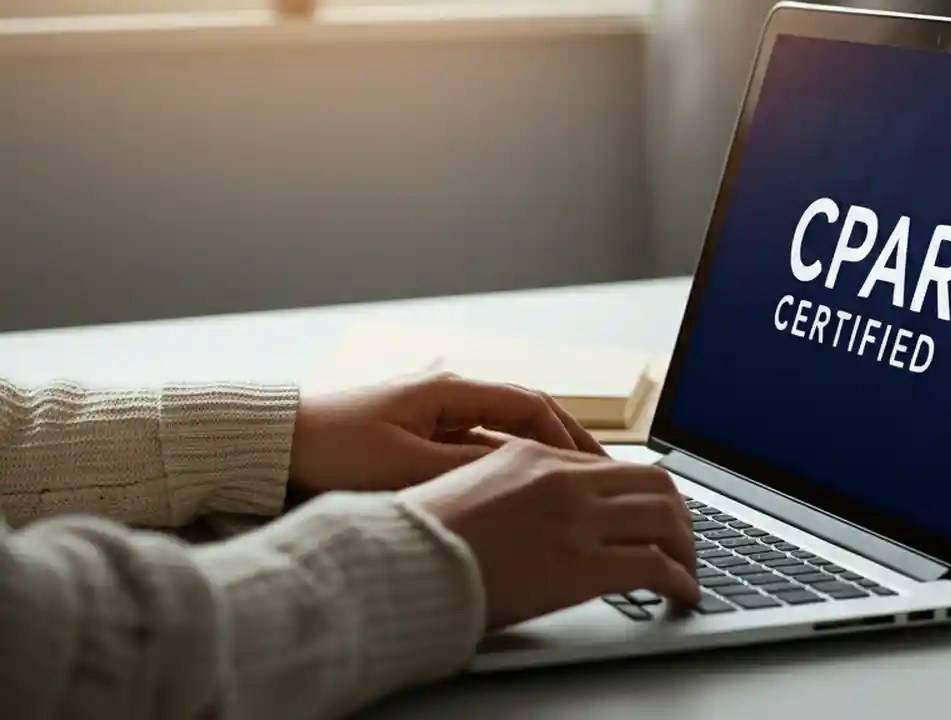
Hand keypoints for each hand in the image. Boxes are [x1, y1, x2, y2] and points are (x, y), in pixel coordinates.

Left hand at [289, 372, 605, 496]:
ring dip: (540, 453)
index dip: (567, 437)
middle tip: (604, 473)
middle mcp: (448, 392)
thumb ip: (469, 469)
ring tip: (574, 483)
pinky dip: (509, 460)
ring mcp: (435, 410)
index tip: (592, 469)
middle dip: (567, 443)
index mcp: (450, 389)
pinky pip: (480, 441)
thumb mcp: (405, 466)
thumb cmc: (331, 448)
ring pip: (505, 429)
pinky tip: (522, 486)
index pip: (530, 406)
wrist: (274, 443)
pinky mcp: (419, 430)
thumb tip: (524, 477)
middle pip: (527, 413)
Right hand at [403, 440, 698, 627]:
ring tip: (689, 570)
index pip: (613, 465)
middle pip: (654, 484)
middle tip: (683, 540)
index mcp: (533, 455)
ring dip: (687, 547)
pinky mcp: (584, 564)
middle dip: (679, 515)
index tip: (654, 514)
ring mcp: (576, 520)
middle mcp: (563, 480)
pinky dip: (681, 580)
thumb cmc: (418, 538)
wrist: (399, 565)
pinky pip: (656, 566)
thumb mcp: (467, 486)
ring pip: (666, 519)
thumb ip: (508, 484)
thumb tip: (532, 503)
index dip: (645, 493)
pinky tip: (682, 594)